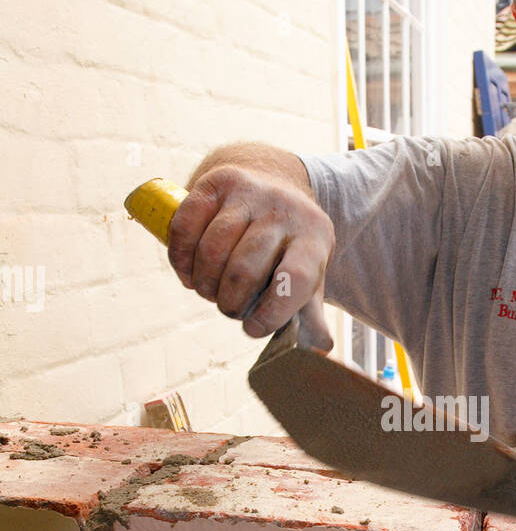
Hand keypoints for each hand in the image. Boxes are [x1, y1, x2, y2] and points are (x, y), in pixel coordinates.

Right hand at [167, 164, 334, 344]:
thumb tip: (320, 348)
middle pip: (246, 268)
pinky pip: (186, 226)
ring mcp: (250, 192)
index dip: (272, 312)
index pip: (296, 279)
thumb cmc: (288, 246)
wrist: (272, 186)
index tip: (253, 328)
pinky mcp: (216, 183)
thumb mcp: (308, 274)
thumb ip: (310, 312)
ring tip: (209, 292)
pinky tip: (188, 273)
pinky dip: (181, 259)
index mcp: (314, 236)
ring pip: (212, 249)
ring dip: (204, 283)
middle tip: (228, 309)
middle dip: (230, 302)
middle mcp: (284, 210)